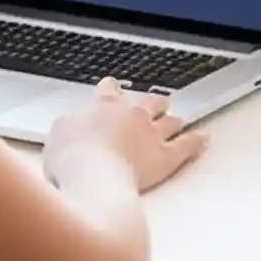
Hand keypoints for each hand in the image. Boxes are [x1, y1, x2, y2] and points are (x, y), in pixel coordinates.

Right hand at [43, 77, 207, 191]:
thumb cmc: (72, 157)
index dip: (112, 88)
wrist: (94, 173)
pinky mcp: (167, 155)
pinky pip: (188, 145)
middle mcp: (132, 114)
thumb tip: (70, 125)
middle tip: (156, 104)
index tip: (113, 86)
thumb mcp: (57, 134)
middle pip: (149, 101)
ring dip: (174, 120)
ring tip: (179, 120)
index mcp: (104, 105)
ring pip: (170, 120)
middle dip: (153, 103)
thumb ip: (68, 125)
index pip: (110, 90)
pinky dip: (197, 141)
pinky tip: (203, 139)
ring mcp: (153, 133)